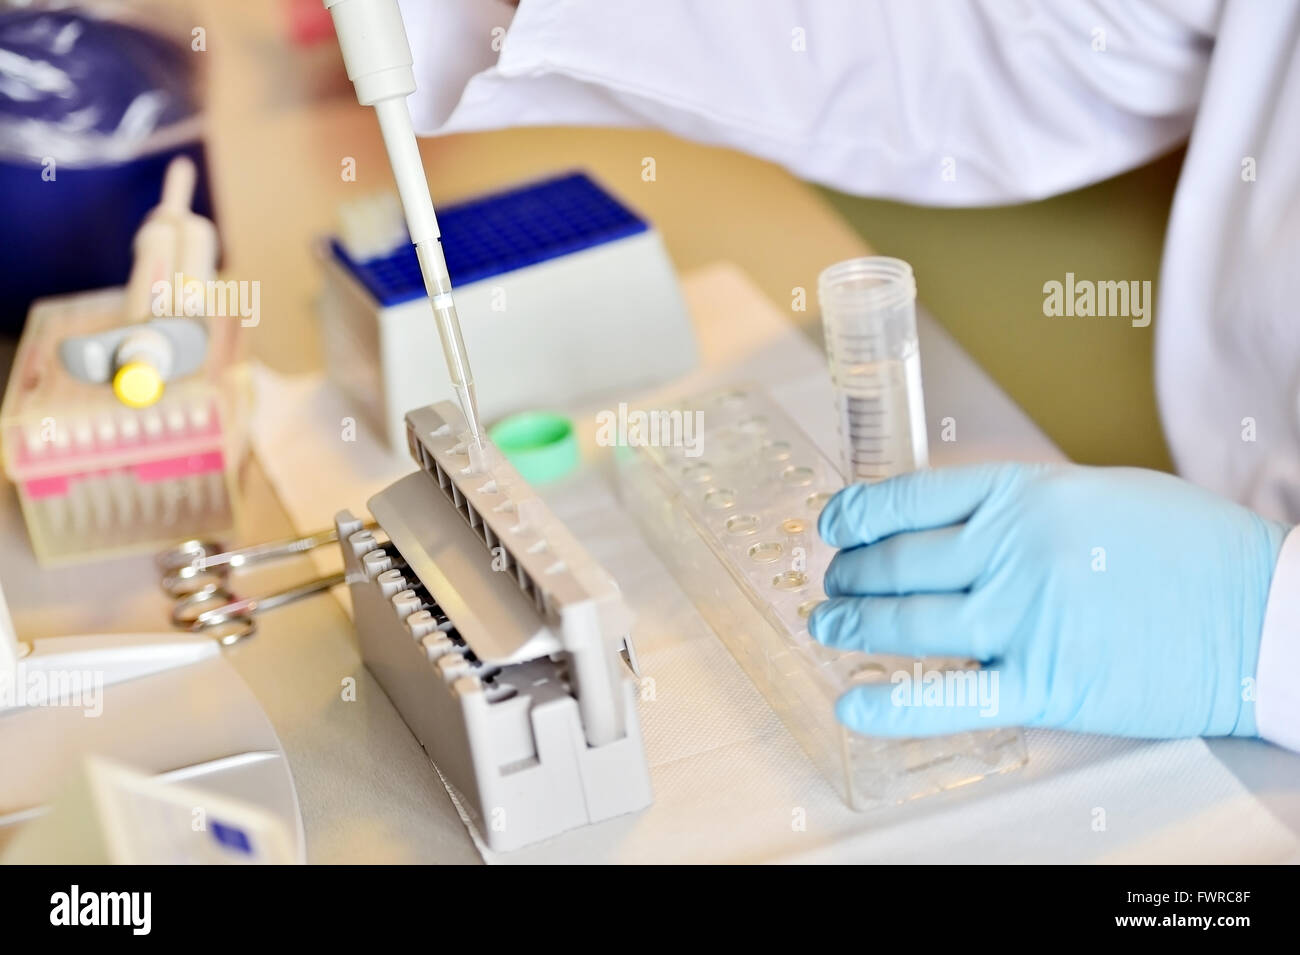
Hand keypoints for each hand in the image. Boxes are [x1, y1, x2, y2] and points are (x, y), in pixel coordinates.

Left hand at [808, 463, 1288, 739]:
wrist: (1261, 610)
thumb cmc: (1186, 547)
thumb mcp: (1094, 493)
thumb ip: (1019, 506)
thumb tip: (951, 519)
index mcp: (1023, 494)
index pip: (910, 498)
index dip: (859, 514)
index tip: (835, 524)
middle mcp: (1010, 551)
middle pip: (898, 562)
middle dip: (852, 572)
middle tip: (835, 580)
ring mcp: (1021, 619)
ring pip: (908, 624)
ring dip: (854, 623)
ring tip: (828, 623)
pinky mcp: (1042, 684)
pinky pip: (948, 697)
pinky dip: (892, 704)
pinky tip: (853, 701)